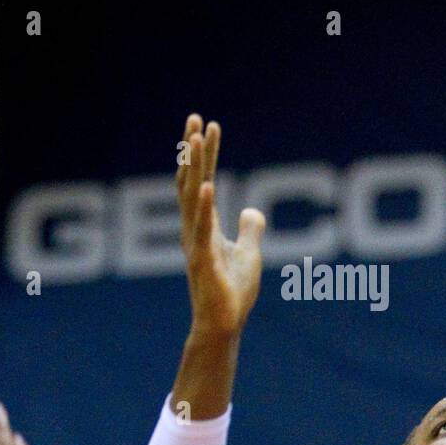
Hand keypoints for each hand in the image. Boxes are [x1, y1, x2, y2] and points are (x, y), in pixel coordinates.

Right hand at [177, 114, 264, 336]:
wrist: (223, 326)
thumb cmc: (232, 292)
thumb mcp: (249, 253)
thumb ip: (250, 230)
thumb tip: (254, 211)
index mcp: (202, 224)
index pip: (203, 179)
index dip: (205, 153)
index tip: (207, 125)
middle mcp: (193, 228)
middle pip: (191, 181)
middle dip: (192, 150)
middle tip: (194, 118)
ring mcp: (195, 243)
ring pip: (191, 198)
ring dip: (193, 168)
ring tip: (193, 140)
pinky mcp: (202, 261)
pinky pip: (202, 229)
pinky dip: (204, 206)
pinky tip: (207, 185)